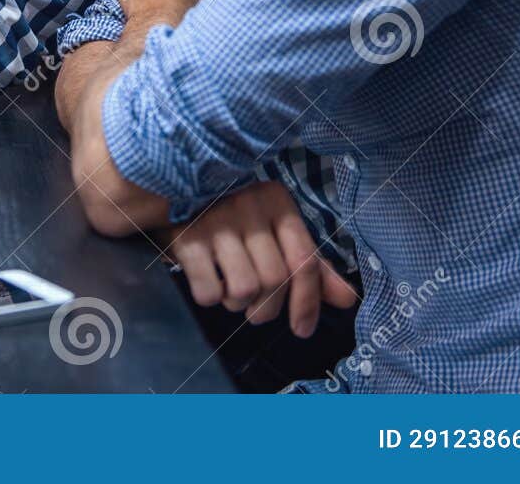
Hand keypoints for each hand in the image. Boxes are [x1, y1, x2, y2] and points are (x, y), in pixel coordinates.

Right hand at [164, 180, 357, 337]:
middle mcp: (249, 206)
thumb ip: (309, 265)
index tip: (303, 329)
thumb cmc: (231, 217)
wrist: (172, 190)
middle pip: (275, 280)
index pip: (305, 261)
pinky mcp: (187, 237)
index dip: (308, 302)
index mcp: (276, 202)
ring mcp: (216, 220)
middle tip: (256, 311)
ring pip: (245, 288)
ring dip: (238, 304)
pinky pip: (208, 290)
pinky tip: (208, 282)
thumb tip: (347, 300)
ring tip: (230, 292)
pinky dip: (210, 297)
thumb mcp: (273, 231)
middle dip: (268, 309)